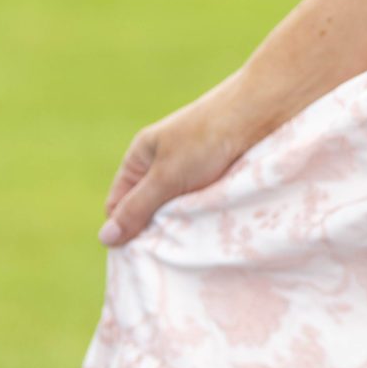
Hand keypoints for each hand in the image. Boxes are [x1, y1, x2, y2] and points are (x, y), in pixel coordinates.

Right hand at [99, 77, 262, 247]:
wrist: (261, 113)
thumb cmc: (207, 138)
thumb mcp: (166, 176)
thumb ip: (137, 207)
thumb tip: (105, 238)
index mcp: (140, 157)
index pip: (119, 205)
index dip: (125, 229)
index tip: (140, 254)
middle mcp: (163, 165)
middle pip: (148, 211)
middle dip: (155, 231)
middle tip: (167, 254)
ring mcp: (191, 172)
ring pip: (176, 211)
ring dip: (182, 227)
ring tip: (190, 245)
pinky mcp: (217, 179)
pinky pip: (201, 208)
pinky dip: (203, 219)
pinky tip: (210, 233)